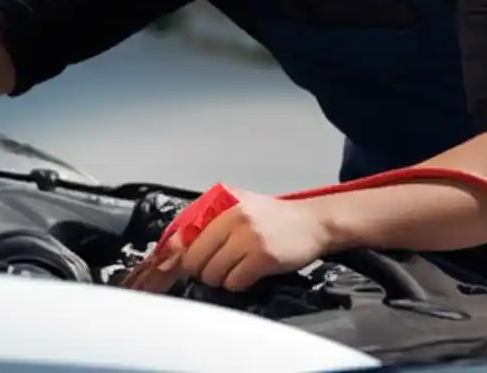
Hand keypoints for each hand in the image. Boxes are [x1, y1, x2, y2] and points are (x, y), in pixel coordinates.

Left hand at [123, 189, 331, 293]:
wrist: (313, 222)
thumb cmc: (273, 218)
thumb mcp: (239, 207)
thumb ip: (208, 221)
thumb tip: (173, 248)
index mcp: (222, 202)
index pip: (185, 235)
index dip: (181, 256)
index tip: (179, 267)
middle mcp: (233, 216)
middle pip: (195, 258)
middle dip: (201, 270)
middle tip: (215, 269)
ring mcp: (249, 236)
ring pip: (212, 273)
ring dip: (220, 279)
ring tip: (235, 269)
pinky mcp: (263, 256)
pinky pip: (234, 282)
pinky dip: (237, 284)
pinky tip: (248, 274)